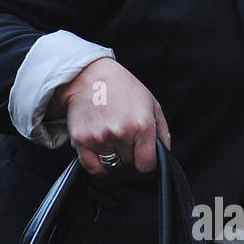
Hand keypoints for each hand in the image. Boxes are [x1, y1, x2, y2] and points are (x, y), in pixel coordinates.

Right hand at [49, 57, 170, 174]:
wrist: (89, 75)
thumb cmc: (123, 88)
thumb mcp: (152, 104)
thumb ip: (163, 134)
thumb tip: (163, 158)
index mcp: (142, 125)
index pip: (147, 165)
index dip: (146, 162)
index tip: (142, 155)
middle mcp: (121, 133)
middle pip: (129, 165)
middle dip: (129, 155)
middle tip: (123, 136)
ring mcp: (99, 138)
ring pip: (111, 167)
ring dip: (113, 157)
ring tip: (111, 137)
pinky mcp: (81, 140)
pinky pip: (93, 168)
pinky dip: (97, 165)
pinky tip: (100, 149)